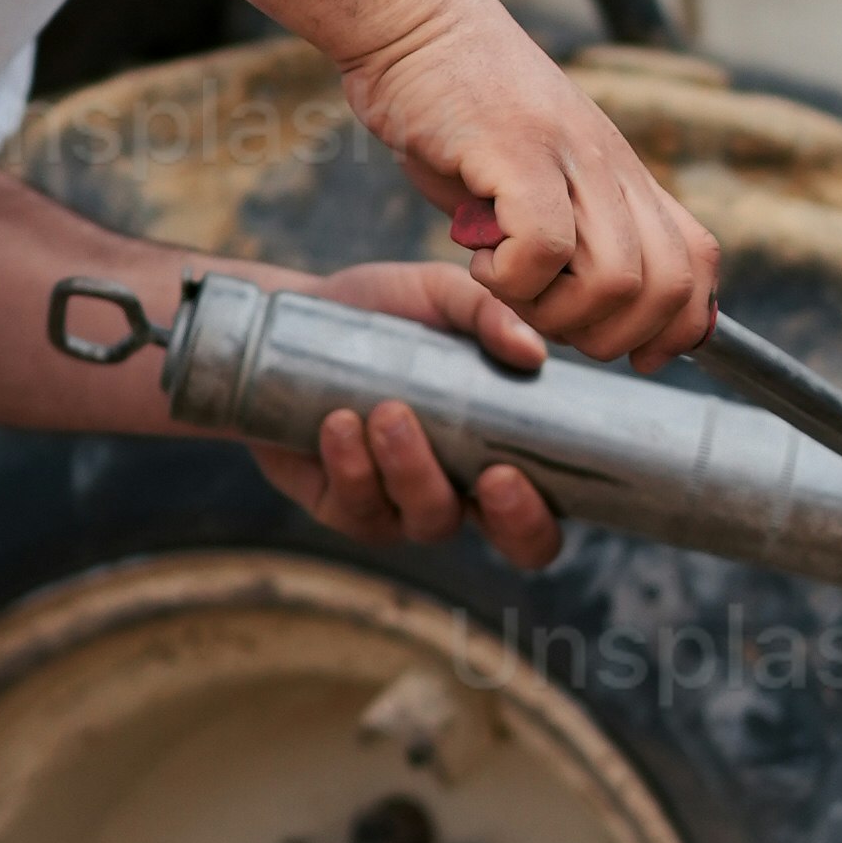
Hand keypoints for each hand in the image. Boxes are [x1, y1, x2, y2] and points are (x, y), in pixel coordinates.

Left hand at [243, 245, 569, 570]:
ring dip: (412, 471)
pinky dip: (351, 466)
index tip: (512, 471)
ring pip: (426, 519)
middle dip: (510, 520)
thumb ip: (488, 314)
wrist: (297, 319)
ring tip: (389, 411)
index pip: (544, 514)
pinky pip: (356, 507)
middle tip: (492, 474)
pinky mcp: (342, 507)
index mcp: (500, 450)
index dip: (539, 516)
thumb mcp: (440, 296)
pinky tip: (339, 423)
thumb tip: (531, 352)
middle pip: (513, 546)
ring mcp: (401, 506)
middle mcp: (461, 489)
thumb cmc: (388, 313)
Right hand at [330, 0, 725, 364]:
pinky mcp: (515, 149)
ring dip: (556, 312)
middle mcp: (609, 163)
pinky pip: (543, 246)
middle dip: (610, 335)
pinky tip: (477, 259)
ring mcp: (568, 154)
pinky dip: (510, 280)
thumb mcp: (531, 166)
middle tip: (546, 317)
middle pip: (666, 286)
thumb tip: (579, 297)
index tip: (635, 355)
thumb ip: (564, 224)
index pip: (696, 262)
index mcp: (620, 172)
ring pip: (616, 278)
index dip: (679, 327)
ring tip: (507, 285)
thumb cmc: (456, 99)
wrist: (413, 16)